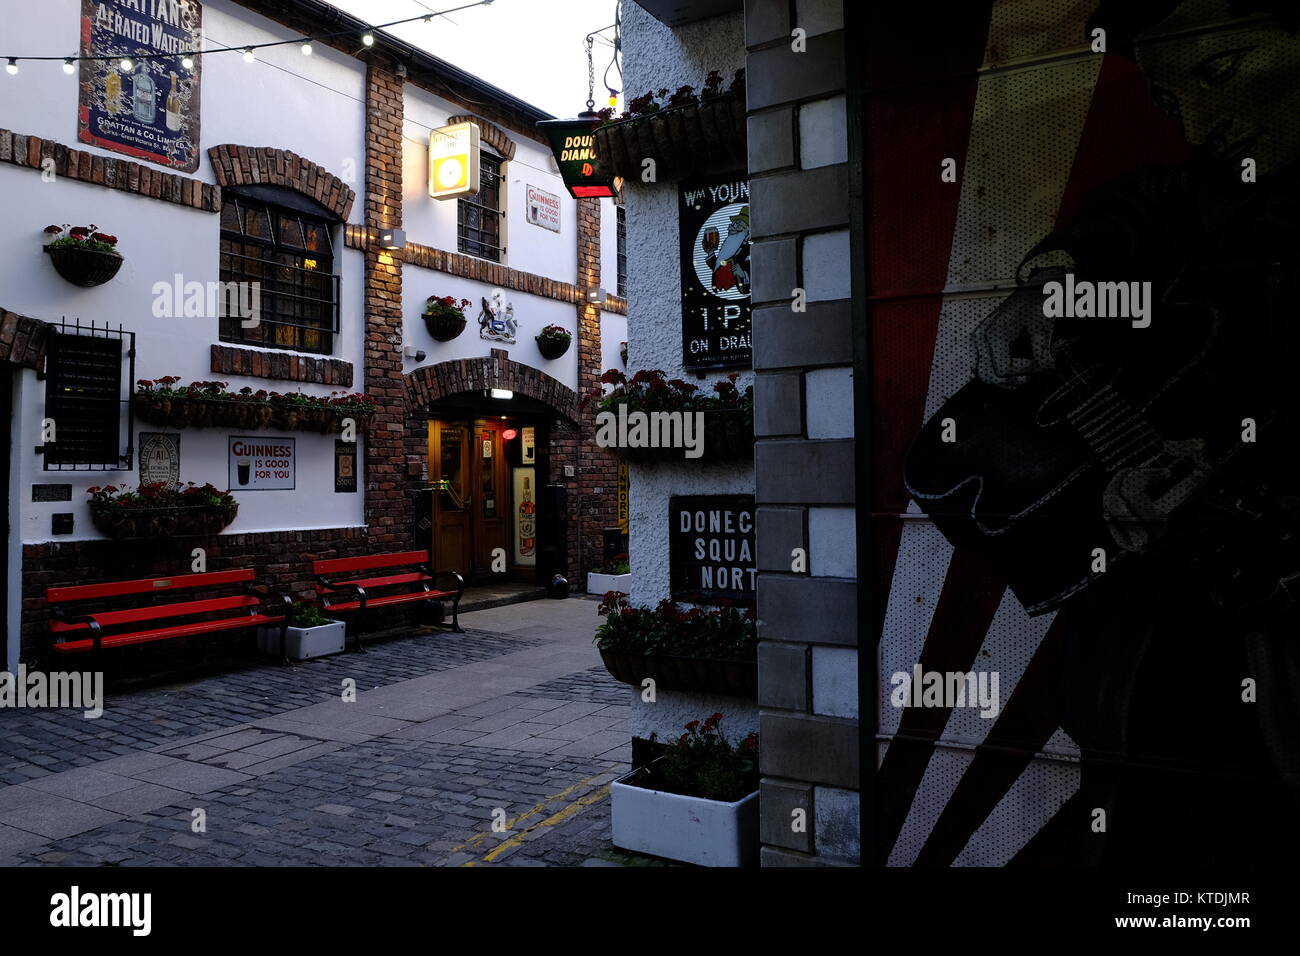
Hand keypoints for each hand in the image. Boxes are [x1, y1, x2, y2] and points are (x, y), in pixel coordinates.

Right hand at [972, 268, 1061, 386]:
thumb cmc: (1038, 303)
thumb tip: (1046, 368)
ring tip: (1022, 375)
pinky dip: (997, 370)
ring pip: (983, 372)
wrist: (1037, 288)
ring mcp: (979, 339)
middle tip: (1030, 376)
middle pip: (988, 374)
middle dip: (1011, 378)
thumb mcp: (1042, 328)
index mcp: (992, 334)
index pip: (1003, 369)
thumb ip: (1042, 352)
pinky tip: (1013, 371)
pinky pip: (983, 364)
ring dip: (1002, 378)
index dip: (1025, 370)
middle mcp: (981, 337)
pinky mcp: (982, 339)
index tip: (1042, 365)